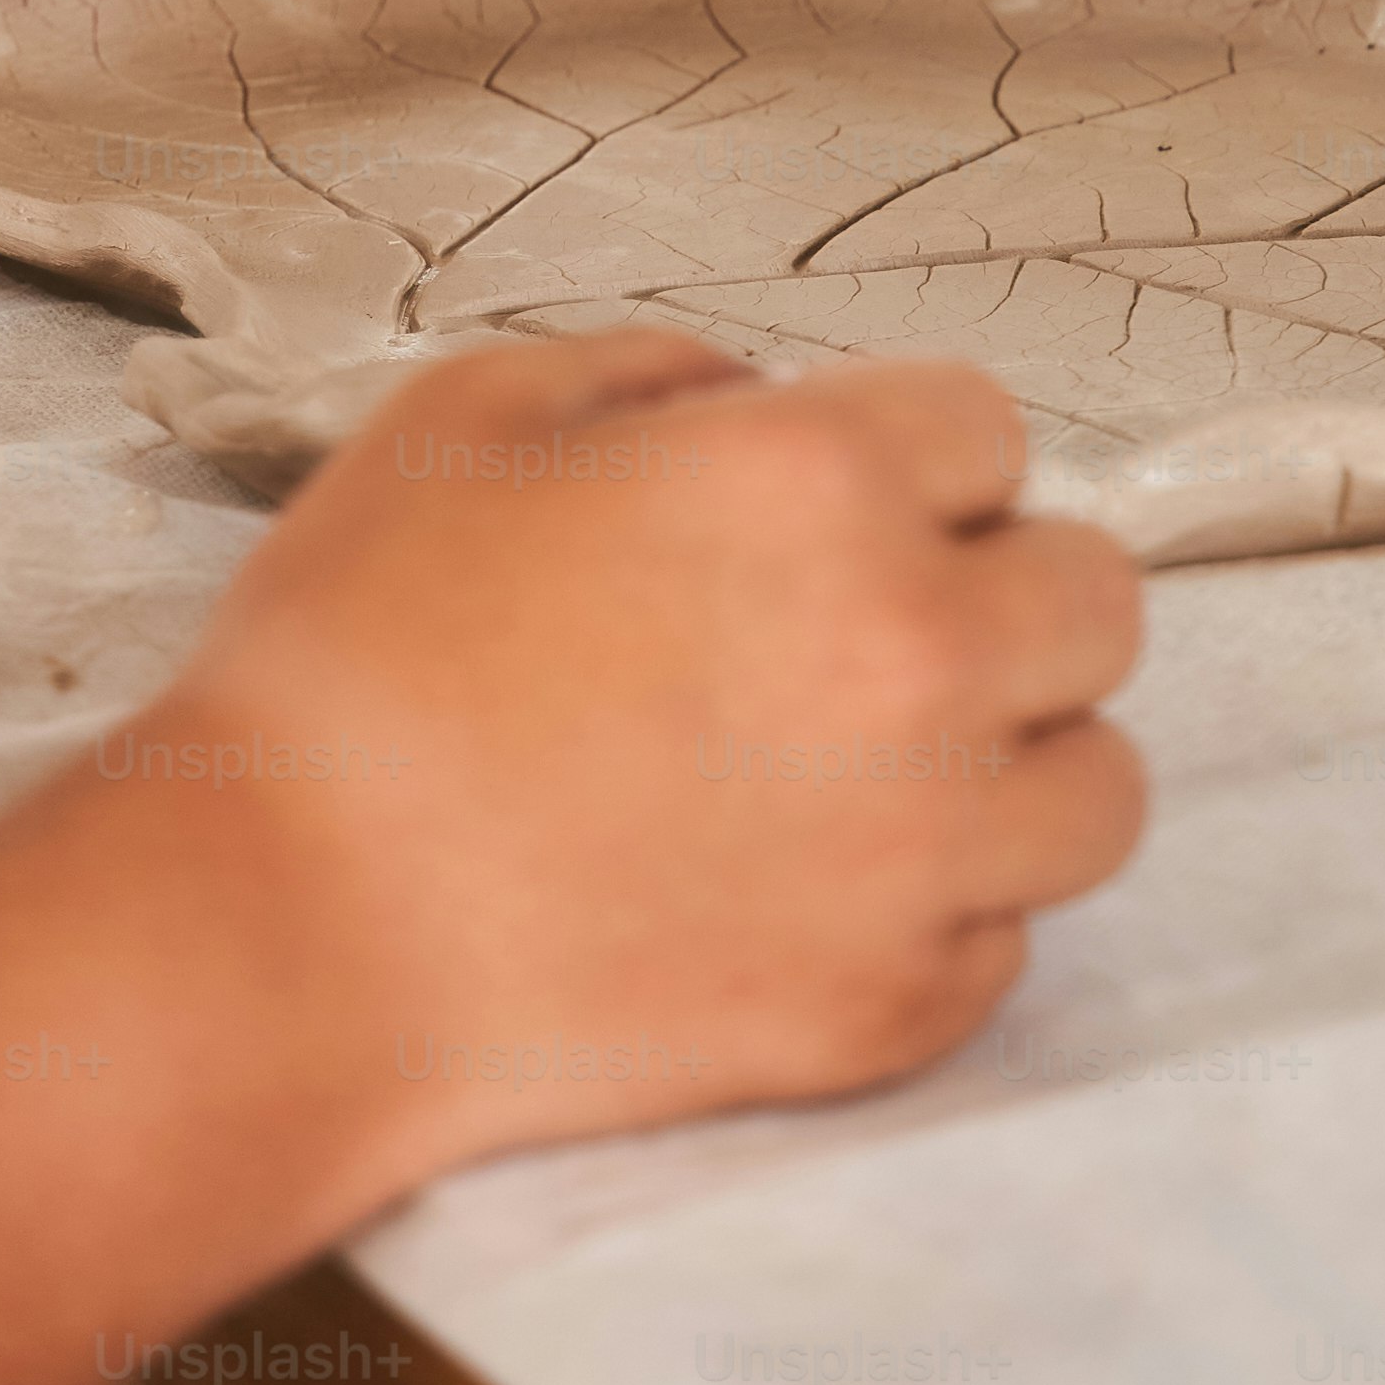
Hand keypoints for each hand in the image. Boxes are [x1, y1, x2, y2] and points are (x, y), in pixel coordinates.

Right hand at [105, 332, 1148, 1198]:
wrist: (286, 932)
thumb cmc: (350, 660)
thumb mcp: (469, 415)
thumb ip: (652, 376)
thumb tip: (753, 403)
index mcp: (822, 481)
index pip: (992, 430)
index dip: (903, 461)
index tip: (830, 509)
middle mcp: (915, 658)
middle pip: (1096, 601)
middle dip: (997, 596)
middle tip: (871, 635)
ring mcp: (923, 853)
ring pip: (1098, 787)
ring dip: (1012, 764)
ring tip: (879, 776)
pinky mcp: (894, 1008)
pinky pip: (1005, 940)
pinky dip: (932, 916)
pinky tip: (804, 896)